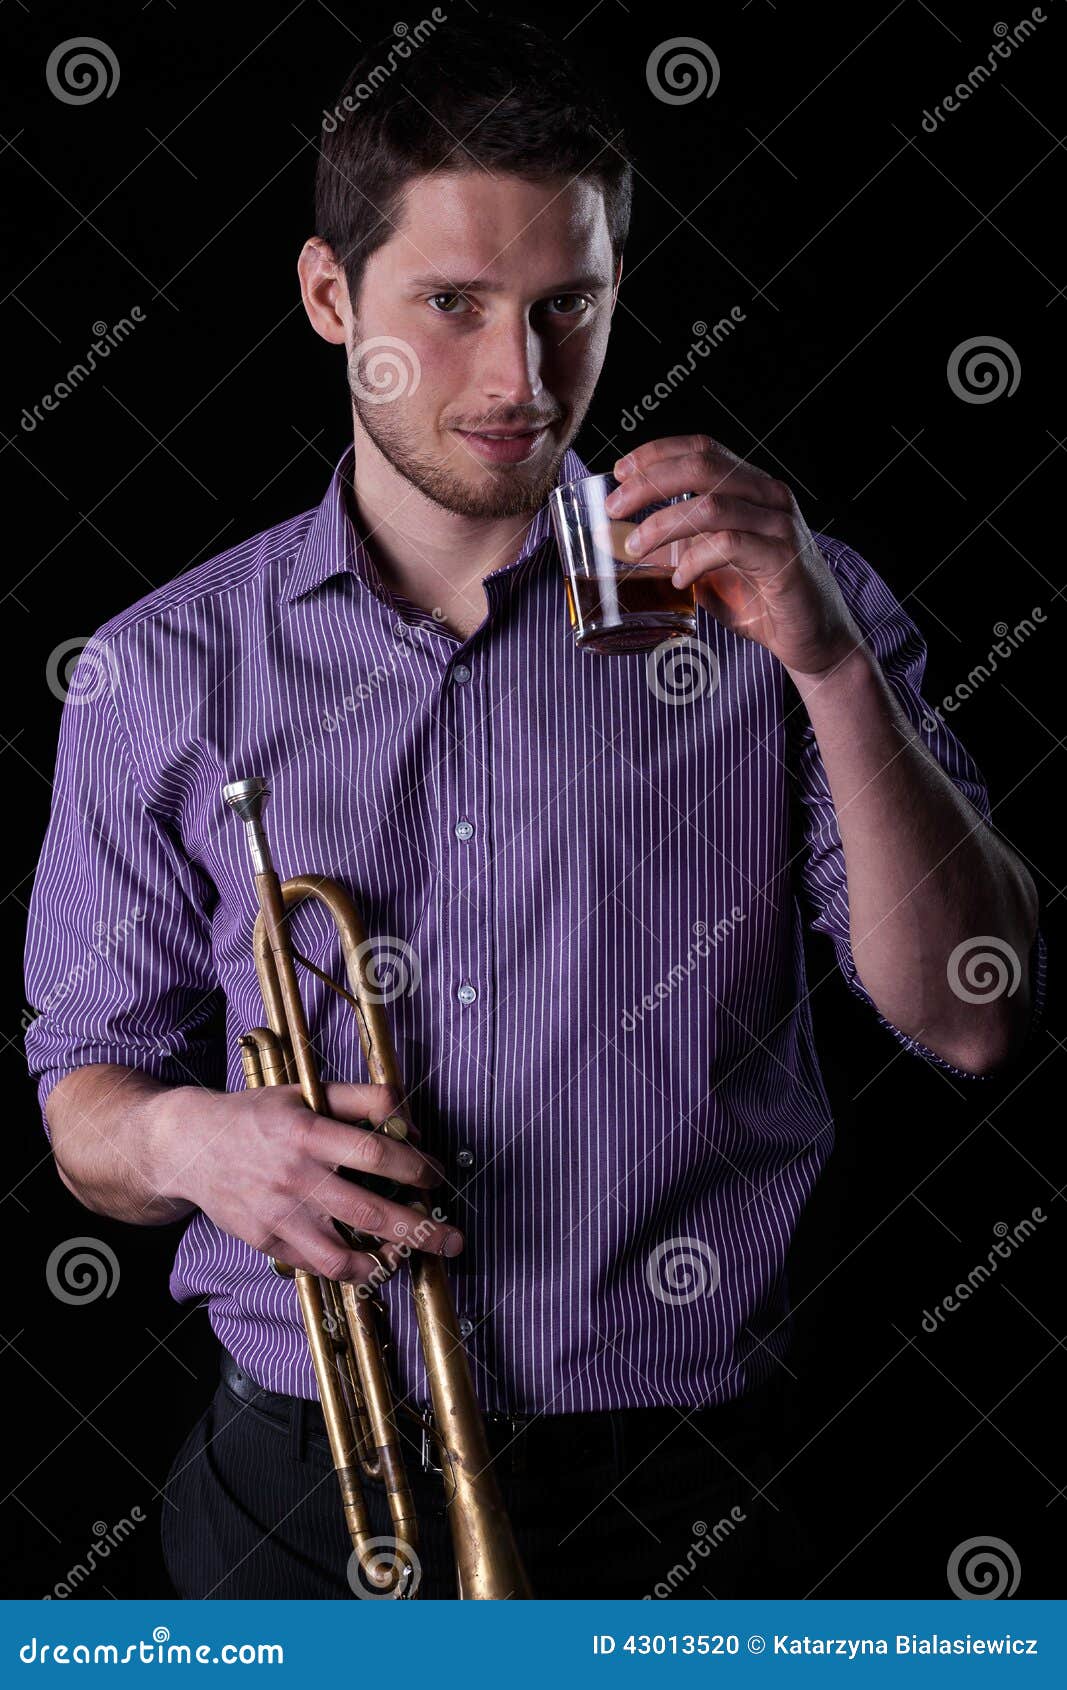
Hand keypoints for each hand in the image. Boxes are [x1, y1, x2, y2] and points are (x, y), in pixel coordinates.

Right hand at [162, 1081, 460, 1286]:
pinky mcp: (268, 1242)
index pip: (375, 1153)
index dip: (415, 1166)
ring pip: (345, 1256)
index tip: (435, 1176)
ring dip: (388, 1262)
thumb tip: (409, 1118)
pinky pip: (319, 1267)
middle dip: (421, 1230)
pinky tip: (372, 1264)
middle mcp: (295, 1178)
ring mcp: (280, 1216)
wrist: (190, 1147)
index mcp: (307, 1132)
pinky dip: (351, 1271)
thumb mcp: (306, 1092)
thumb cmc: (257, 1116)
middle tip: (452, 1239)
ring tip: (412, 1257)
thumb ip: (361, 1099)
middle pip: (371, 1213)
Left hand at [604, 434, 862, 678]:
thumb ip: (678, 547)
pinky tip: (679, 579)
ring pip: (711, 505)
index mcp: (752, 488)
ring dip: (663, 525)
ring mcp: (779, 525)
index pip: (702, 451)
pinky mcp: (783, 559)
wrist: (811, 637)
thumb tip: (626, 541)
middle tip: (615, 508)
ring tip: (634, 549)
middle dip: (650, 482)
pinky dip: (694, 560)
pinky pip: (729, 545)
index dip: (658, 454)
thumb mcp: (709, 565)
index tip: (620, 471)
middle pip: (702, 467)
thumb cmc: (759, 599)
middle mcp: (768, 496)